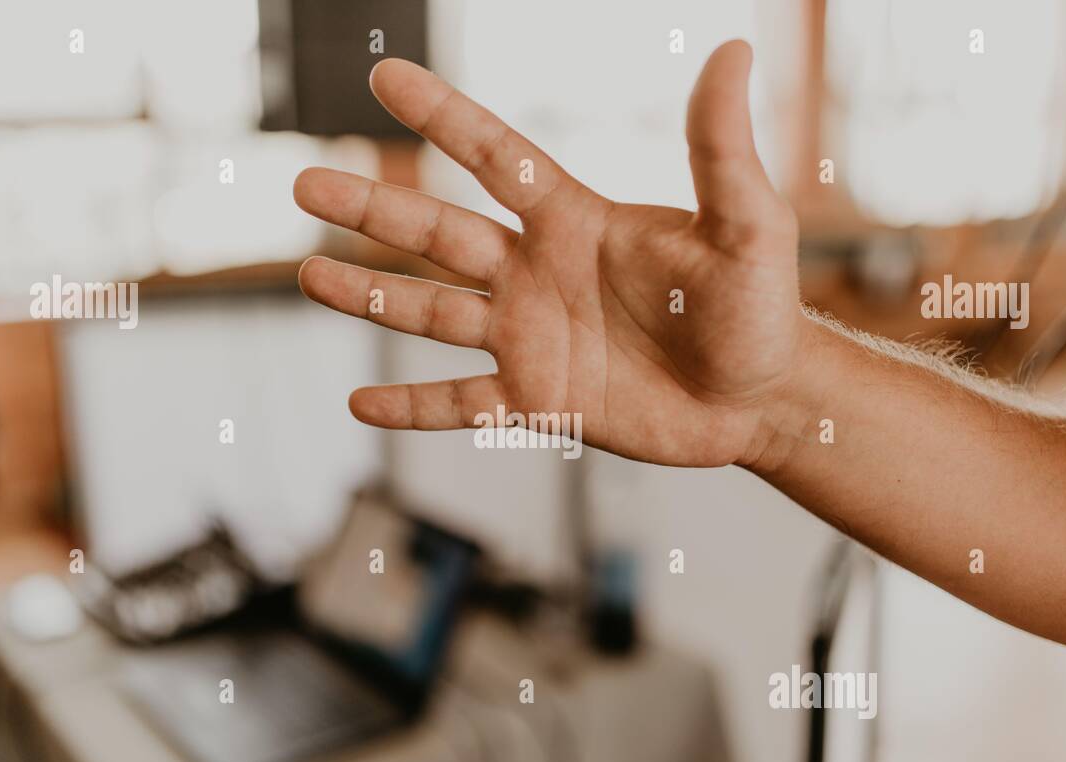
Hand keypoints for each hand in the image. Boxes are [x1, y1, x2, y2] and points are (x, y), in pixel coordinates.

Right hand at [294, 40, 804, 467]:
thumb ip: (722, 150)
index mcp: (575, 221)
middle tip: (305, 183)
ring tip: (308, 277)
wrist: (760, 400)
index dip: (441, 117)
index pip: (494, 157)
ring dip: (370, 298)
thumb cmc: (760, 309)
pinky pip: (459, 404)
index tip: (384, 78)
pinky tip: (361, 405)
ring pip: (432, 313)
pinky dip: (411, 406)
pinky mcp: (538, 401)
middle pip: (438, 232)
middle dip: (372, 208)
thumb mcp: (747, 227)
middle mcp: (537, 274)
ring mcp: (530, 339)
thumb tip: (733, 51)